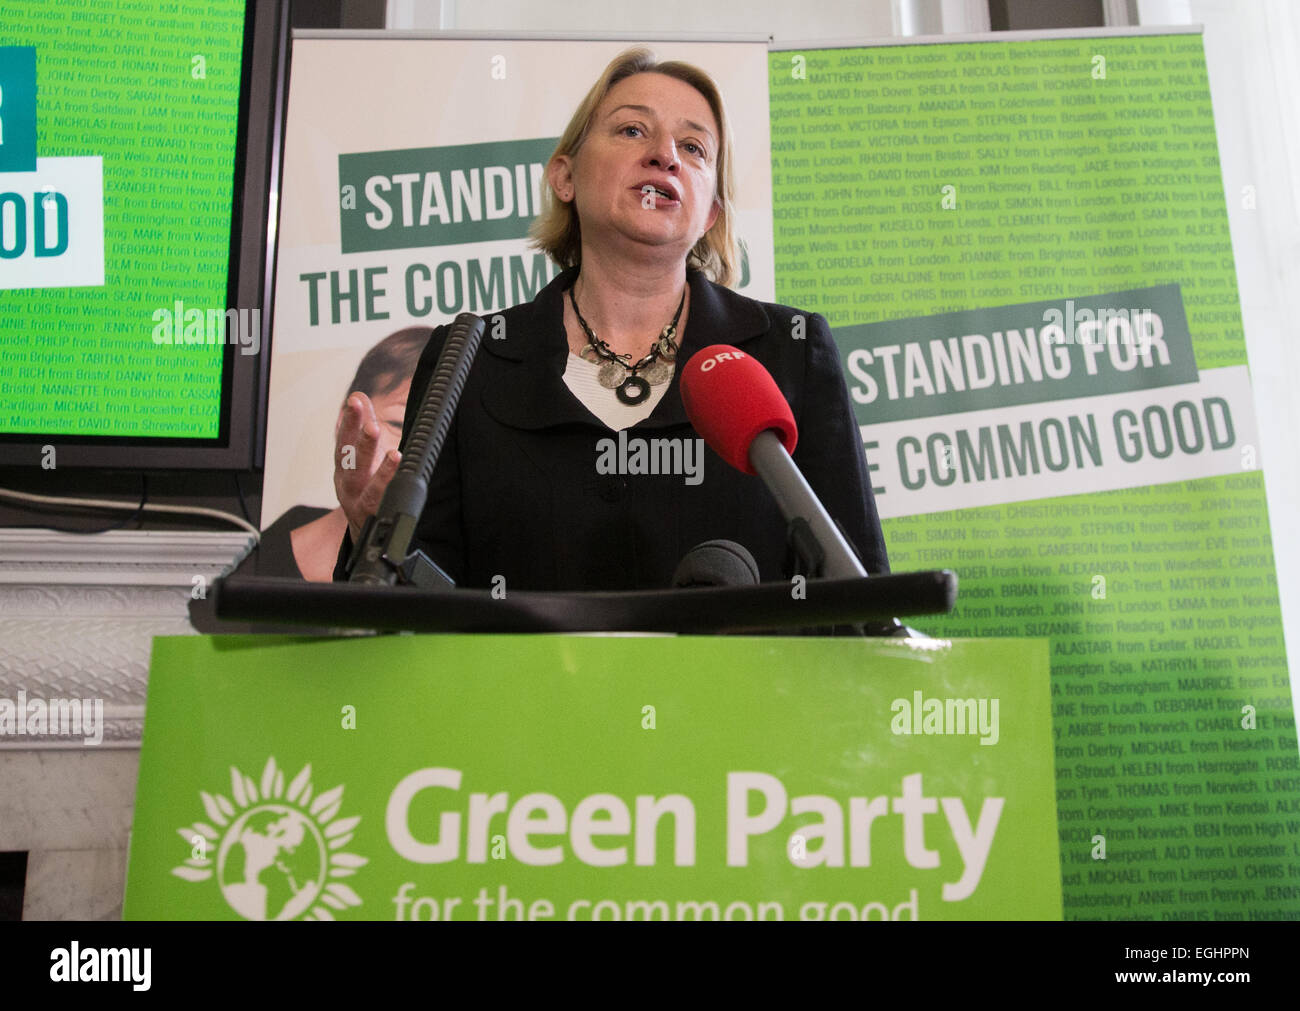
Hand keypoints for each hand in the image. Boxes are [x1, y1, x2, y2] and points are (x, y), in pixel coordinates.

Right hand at [334, 392, 401, 540]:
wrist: (360, 526)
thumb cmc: (361, 485)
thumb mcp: (357, 456)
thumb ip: (361, 427)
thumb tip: (359, 395)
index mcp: (343, 465)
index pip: (344, 440)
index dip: (349, 421)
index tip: (356, 401)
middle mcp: (347, 483)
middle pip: (351, 461)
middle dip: (362, 443)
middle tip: (373, 426)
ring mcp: (359, 502)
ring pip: (368, 487)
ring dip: (382, 473)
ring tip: (394, 454)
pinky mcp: (374, 517)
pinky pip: (383, 505)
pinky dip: (391, 491)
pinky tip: (402, 479)